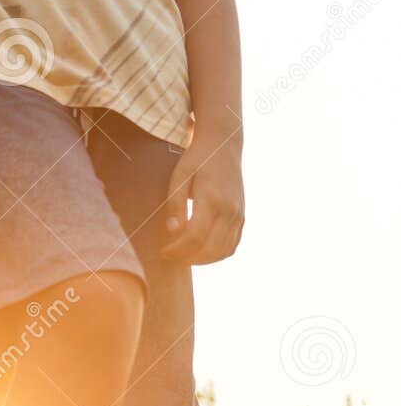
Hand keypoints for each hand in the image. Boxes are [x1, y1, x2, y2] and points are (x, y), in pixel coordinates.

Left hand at [161, 130, 244, 264]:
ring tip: (184, 254)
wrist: (224, 145)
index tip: (164, 252)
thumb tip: (173, 231)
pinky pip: (232, 245)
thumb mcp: (179, 177)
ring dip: (202, 260)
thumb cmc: (196, 160)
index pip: (195, 237)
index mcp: (212, 198)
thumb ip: (175, 204)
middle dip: (187, 258)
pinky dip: (217, 254)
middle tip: (171, 255)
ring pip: (223, 251)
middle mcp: (230, 210)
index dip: (177, 250)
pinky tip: (201, 250)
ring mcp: (239, 215)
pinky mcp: (243, 218)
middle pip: (209, 249)